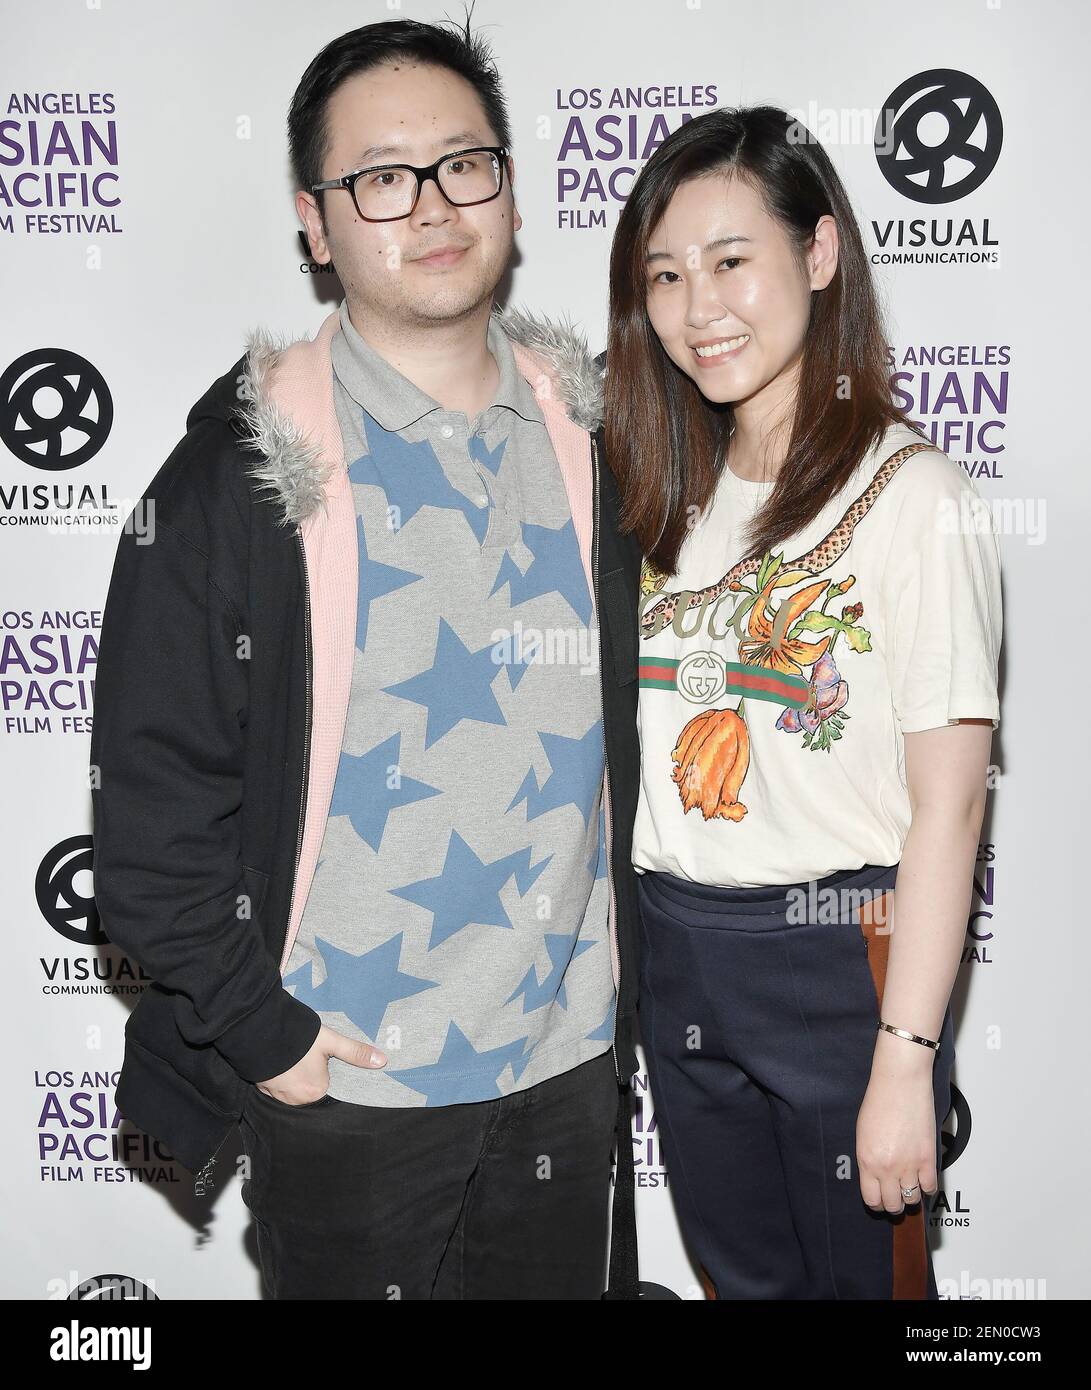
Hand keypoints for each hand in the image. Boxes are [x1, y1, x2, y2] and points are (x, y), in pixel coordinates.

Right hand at [255, 1024, 386, 1105]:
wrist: (259, 1030)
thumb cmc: (298, 1038)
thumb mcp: (331, 1041)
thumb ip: (355, 1052)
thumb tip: (382, 1061)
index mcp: (316, 1092)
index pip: (330, 1092)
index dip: (331, 1080)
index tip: (329, 1068)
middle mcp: (297, 1101)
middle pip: (312, 1093)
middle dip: (314, 1080)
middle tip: (312, 1061)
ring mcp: (278, 1097)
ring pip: (295, 1092)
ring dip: (298, 1081)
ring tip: (299, 1062)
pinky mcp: (263, 1090)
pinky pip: (279, 1090)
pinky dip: (283, 1081)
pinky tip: (285, 1065)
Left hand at [855, 1056, 938, 1213]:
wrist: (899, 1084)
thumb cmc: (879, 1102)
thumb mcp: (863, 1134)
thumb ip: (868, 1159)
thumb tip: (875, 1176)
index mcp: (867, 1161)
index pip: (871, 1199)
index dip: (877, 1202)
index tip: (881, 1199)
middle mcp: (887, 1168)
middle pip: (893, 1205)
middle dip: (894, 1204)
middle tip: (896, 1196)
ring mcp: (909, 1165)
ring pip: (912, 1199)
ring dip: (911, 1196)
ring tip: (910, 1187)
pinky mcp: (927, 1159)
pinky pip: (930, 1187)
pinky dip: (927, 1186)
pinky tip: (923, 1178)